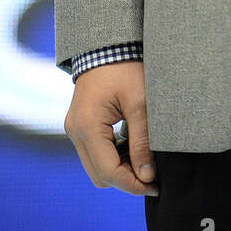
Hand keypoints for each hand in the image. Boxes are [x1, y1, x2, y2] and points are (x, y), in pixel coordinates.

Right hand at [64, 61, 157, 196]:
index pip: (109, 171)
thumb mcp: (139, 102)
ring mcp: (74, 128)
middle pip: (99, 174)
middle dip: (126, 179)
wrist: (108, 44)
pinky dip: (113, 156)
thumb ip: (142, 141)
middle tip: (153, 175)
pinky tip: (132, 146)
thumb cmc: (125, 67)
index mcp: (87, 126)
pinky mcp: (80, 125)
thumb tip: (147, 175)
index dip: (132, 184)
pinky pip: (94, 152)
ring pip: (96, 166)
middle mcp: (75, 131)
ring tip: (145, 160)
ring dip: (119, 169)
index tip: (155, 186)